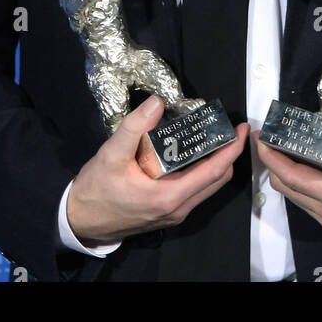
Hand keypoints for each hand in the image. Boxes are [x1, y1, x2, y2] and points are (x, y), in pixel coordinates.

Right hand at [67, 95, 248, 245]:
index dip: (231, 150)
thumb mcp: (112, 153)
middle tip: (228, 129)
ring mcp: (173, 213)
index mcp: (169, 196)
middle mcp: (177, 208)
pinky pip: (195, 191)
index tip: (241, 130)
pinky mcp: (167, 212)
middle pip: (216, 181)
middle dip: (228, 154)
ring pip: (207, 188)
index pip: (213, 172)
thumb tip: (157, 102)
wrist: (81, 219)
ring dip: (216, 163)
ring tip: (214, 137)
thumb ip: (135, 126)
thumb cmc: (96, 188)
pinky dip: (202, 172)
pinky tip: (192, 153)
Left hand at [255, 90, 321, 235]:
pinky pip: (306, 202)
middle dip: (272, 162)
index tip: (261, 136)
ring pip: (294, 197)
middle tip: (269, 136)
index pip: (292, 177)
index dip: (271, 157)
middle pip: (287, 188)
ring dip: (284, 173)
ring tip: (281, 146)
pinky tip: (301, 163)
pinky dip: (297, 183)